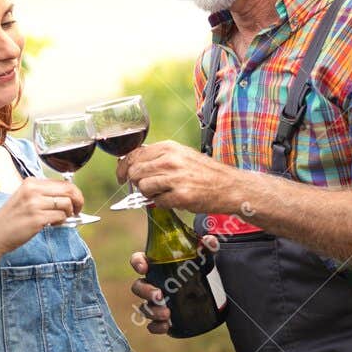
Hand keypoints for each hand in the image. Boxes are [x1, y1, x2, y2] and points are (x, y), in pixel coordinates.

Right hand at [0, 177, 83, 253]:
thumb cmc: (12, 219)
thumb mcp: (25, 199)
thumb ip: (44, 194)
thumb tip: (70, 196)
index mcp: (30, 182)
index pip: (63, 182)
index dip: (74, 193)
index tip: (75, 203)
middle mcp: (32, 190)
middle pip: (69, 190)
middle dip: (78, 201)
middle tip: (77, 212)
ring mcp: (34, 204)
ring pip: (66, 204)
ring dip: (68, 214)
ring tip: (59, 220)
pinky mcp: (36, 218)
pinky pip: (60, 217)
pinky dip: (61, 222)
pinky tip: (52, 224)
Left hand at [122, 141, 236, 212]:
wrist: (229, 186)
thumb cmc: (204, 172)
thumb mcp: (182, 155)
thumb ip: (159, 157)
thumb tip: (132, 165)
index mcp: (169, 148)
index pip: (133, 155)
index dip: (122, 168)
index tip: (121, 176)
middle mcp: (170, 160)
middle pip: (135, 172)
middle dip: (136, 183)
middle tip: (147, 188)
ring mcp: (175, 178)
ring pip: (143, 187)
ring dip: (149, 194)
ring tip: (163, 193)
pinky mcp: (181, 196)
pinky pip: (157, 202)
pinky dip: (162, 204)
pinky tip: (174, 200)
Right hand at [129, 235, 219, 334]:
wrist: (212, 291)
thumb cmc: (200, 268)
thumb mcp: (205, 256)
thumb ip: (208, 246)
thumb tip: (210, 242)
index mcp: (157, 265)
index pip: (139, 261)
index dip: (137, 263)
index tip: (144, 268)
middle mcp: (152, 283)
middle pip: (138, 286)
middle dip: (145, 292)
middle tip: (160, 295)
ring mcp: (157, 302)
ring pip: (144, 307)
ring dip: (152, 311)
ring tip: (167, 313)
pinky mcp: (164, 317)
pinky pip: (153, 324)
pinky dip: (156, 327)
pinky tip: (166, 326)